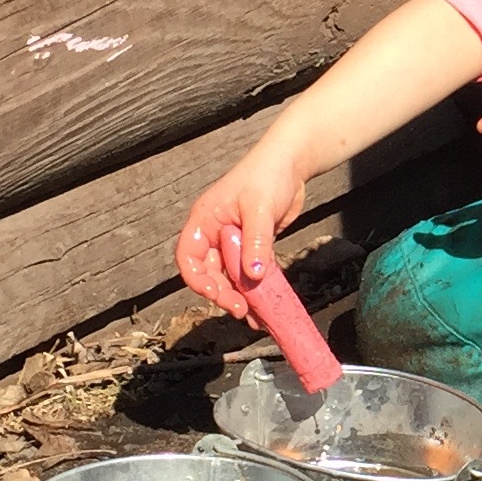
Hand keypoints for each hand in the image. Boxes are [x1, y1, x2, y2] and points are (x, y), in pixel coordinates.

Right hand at [175, 142, 311, 318]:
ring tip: (255, 316)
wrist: (292, 163)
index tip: (216, 293)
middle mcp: (215, 234)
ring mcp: (233, 242)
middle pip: (209, 273)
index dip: (198, 279)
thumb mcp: (259, 208)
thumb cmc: (268, 176)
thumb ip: (256, 241)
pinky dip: (255, 291)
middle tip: (242, 310)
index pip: (189, 257)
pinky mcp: (252, 248)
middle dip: (223, 293)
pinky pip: (248, 274)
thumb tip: (253, 275)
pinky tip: (264, 307)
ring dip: (240, 297)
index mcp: (205, 220)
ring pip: (229, 277)